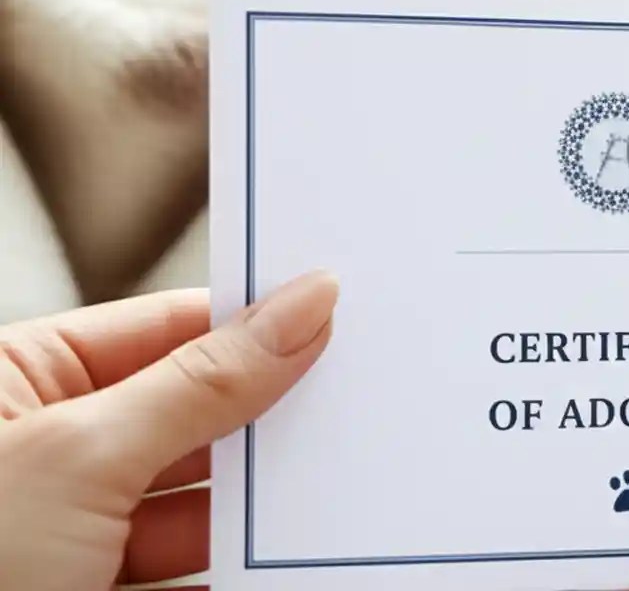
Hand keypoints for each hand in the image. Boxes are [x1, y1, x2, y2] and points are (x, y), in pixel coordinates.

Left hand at [0, 270, 337, 590]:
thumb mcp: (83, 455)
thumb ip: (204, 383)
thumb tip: (298, 311)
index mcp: (21, 379)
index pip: (165, 328)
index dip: (249, 321)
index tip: (335, 315)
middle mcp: (53, 447)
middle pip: (193, 409)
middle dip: (264, 413)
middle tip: (350, 398)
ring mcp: (82, 528)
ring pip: (203, 496)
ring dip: (259, 499)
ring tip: (326, 485)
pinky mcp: (109, 588)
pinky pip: (196, 566)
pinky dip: (240, 564)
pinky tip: (283, 554)